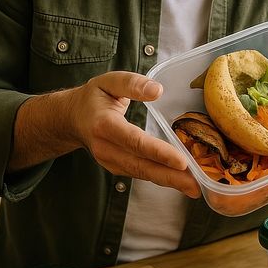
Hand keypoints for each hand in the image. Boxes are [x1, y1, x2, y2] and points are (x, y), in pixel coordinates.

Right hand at [11, 72, 200, 198]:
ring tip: (193, 187)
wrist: (72, 119)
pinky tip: (180, 181)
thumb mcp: (108, 81)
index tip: (182, 161)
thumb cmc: (94, 97)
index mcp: (104, 125)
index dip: (158, 153)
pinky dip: (161, 178)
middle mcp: (105, 148)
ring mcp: (109, 161)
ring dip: (169, 181)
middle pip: (140, 165)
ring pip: (142, 173)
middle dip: (169, 177)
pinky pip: (140, 173)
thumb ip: (131, 83)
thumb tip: (157, 91)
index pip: (135, 142)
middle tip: (195, 185)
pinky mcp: (116, 168)